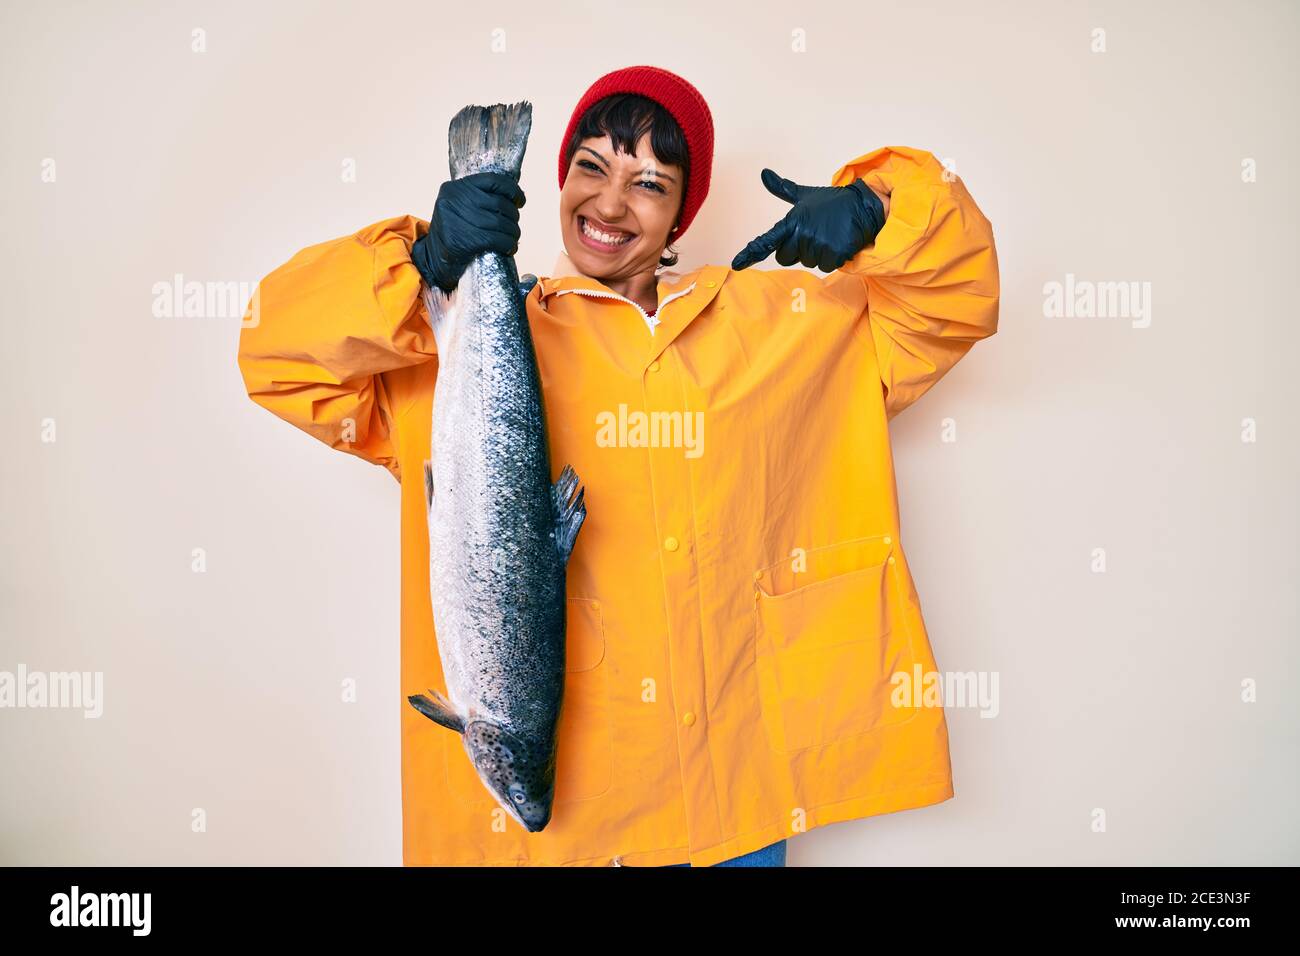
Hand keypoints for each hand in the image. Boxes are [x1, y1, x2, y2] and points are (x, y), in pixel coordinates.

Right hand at [411, 172, 525, 292]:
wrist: (433, 260)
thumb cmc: (454, 233)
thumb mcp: (460, 208)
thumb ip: (479, 199)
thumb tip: (514, 195)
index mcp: (454, 187)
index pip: (492, 180)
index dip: (512, 190)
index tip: (520, 201)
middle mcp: (452, 199)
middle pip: (498, 203)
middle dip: (513, 216)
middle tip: (514, 226)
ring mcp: (454, 219)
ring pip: (499, 222)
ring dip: (513, 232)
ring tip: (513, 238)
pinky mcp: (460, 240)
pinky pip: (495, 239)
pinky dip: (508, 244)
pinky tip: (510, 248)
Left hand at [731, 170, 886, 271]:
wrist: (863, 205)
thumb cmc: (832, 203)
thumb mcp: (806, 195)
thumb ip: (783, 189)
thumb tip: (764, 174)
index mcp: (793, 220)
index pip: (768, 239)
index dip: (751, 252)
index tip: (738, 263)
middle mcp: (802, 233)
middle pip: (785, 258)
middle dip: (798, 250)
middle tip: (815, 234)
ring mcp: (818, 245)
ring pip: (807, 263)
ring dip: (817, 253)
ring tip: (829, 235)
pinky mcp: (834, 254)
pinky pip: (825, 266)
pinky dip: (833, 257)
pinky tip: (838, 242)